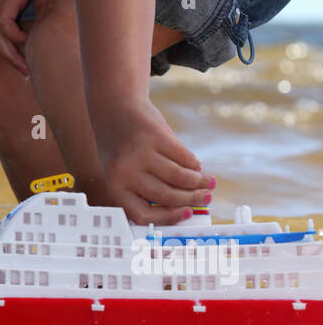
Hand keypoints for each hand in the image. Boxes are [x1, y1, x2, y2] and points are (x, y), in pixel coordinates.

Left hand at [93, 97, 215, 225]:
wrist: (114, 107)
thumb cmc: (123, 147)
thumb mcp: (124, 170)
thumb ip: (146, 188)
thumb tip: (186, 206)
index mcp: (115, 185)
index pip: (143, 214)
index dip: (168, 218)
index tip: (187, 213)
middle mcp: (126, 171)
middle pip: (167, 196)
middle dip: (192, 199)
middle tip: (207, 198)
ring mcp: (141, 153)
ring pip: (179, 177)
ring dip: (199, 182)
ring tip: (209, 182)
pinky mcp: (155, 135)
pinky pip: (183, 157)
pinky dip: (193, 164)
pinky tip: (197, 166)